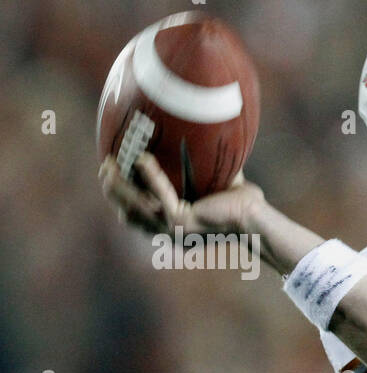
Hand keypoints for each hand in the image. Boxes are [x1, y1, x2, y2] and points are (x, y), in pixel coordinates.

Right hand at [99, 152, 264, 236]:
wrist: (256, 219)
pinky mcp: (181, 224)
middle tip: (105, 168)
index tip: (112, 177)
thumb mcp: (213, 184)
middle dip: (114, 192)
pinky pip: (159, 196)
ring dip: (121, 186)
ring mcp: (173, 231)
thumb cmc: (241, 204)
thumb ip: (201, 169)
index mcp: (175, 229)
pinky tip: (142, 158)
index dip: (122, 200)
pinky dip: (151, 176)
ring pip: (135, 208)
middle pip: (129, 215)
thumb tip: (202, 138)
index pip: (139, 217)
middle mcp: (170, 234)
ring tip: (111, 163)